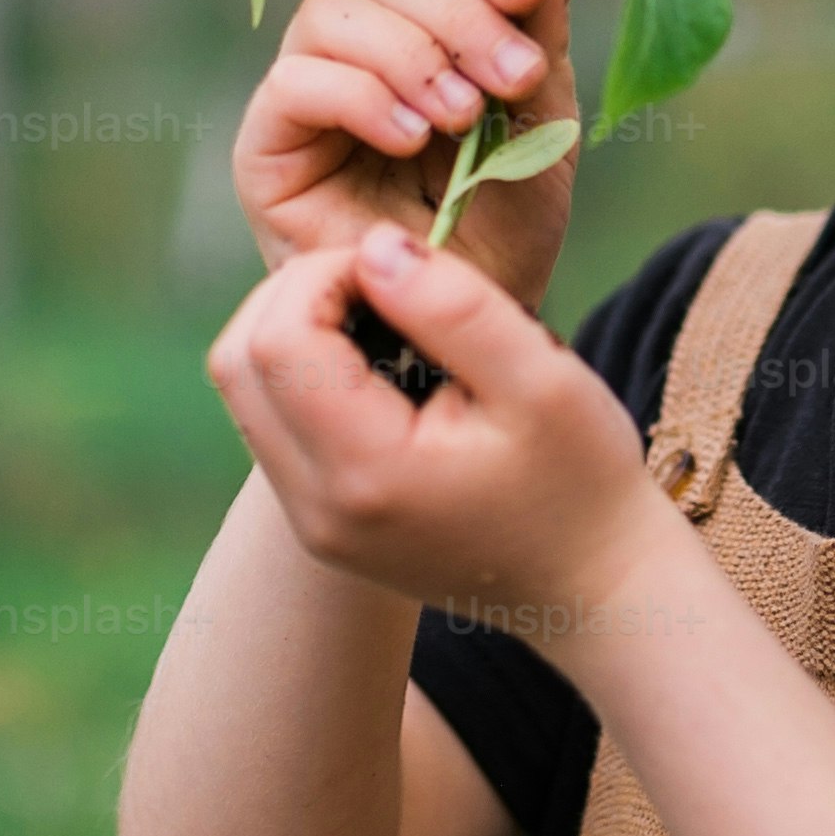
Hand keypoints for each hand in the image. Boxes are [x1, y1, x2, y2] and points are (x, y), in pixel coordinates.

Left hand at [206, 224, 681, 640]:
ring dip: (297, 330)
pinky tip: (382, 364)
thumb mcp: (542, 378)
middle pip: (237, 364)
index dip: (323, 276)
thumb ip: (453, 305)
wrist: (597, 588)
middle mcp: (317, 510)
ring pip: (244, 393)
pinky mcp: (320, 524)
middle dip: (296, 295)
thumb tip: (372, 246)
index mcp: (367, 474)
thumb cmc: (584, 483)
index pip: (278, 341)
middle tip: (383, 281)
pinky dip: (308, 373)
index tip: (396, 265)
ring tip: (387, 319)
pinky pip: (273, 424)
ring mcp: (312, 524)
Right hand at [233, 0, 583, 304]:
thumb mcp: (543, 128)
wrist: (467, 333)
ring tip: (461, 118)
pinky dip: (358, 95)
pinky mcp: (267, 149)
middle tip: (511, 79)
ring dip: (408, 53)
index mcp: (432, 34)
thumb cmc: (502, 233)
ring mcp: (309, 97)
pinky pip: (292, 83)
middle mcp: (363, 52)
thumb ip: (542, 42)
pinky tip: (408, 138)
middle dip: (459, 16)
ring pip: (333, 14)